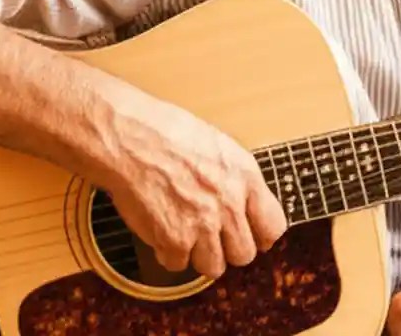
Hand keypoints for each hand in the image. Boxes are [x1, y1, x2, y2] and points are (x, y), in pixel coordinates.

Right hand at [75, 70, 287, 278]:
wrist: (128, 138)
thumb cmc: (165, 132)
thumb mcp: (217, 146)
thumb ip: (235, 179)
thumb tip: (242, 203)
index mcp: (245, 176)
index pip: (273, 226)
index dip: (260, 235)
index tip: (250, 235)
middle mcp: (230, 204)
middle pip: (244, 253)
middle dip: (226, 248)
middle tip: (209, 236)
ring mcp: (204, 225)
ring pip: (214, 267)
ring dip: (197, 255)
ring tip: (182, 231)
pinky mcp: (175, 240)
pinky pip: (177, 264)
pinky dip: (166, 252)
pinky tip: (159, 228)